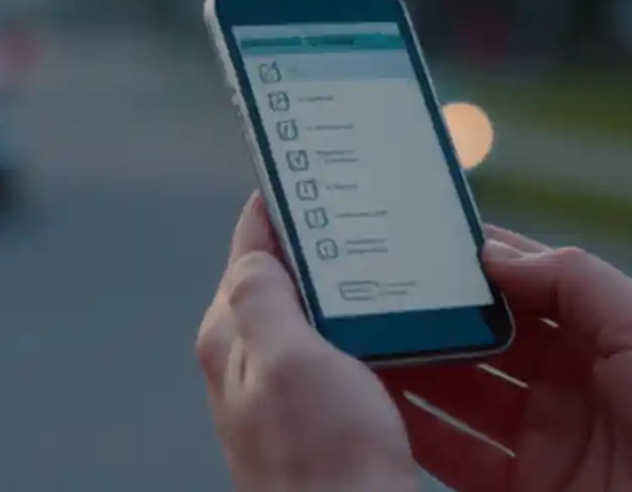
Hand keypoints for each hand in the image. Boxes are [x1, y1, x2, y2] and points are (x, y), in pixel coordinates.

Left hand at [195, 193, 419, 491]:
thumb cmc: (323, 460)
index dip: (279, 205)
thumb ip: (263, 298)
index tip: (306, 170)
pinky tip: (399, 328)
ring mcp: (284, 392)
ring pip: (314, 316)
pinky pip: (341, 355)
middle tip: (362, 207)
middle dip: (318, 243)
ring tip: (390, 259)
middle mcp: (249, 363)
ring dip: (348, 288)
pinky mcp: (318, 418)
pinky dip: (367, 332)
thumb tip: (254, 250)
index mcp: (233, 337)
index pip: (250, 248)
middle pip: (282, 278)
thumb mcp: (288, 360)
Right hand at [380, 226, 631, 491]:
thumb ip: (577, 283)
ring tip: (358, 338)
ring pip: (459, 392)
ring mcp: (543, 438)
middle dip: (429, 312)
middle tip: (369, 289)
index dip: (472, 260)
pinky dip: (416, 428)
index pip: (525, 282)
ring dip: (412, 366)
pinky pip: (456, 454)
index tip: (414, 238)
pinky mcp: (524, 489)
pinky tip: (378, 402)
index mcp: (604, 333)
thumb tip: (495, 253)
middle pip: (482, 337)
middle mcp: (567, 381)